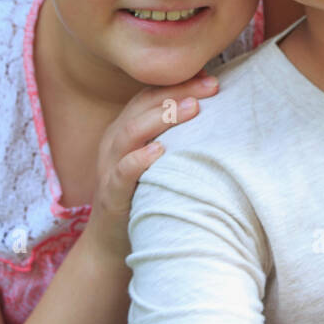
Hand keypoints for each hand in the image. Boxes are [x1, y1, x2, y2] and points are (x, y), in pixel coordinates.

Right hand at [83, 70, 219, 257]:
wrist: (111, 246)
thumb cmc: (145, 196)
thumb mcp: (159, 161)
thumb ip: (177, 137)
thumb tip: (214, 113)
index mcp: (126, 129)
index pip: (151, 95)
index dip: (180, 83)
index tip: (212, 77)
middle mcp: (115, 142)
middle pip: (144, 106)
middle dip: (178, 92)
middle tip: (211, 86)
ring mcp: (110, 167)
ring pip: (130, 132)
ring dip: (161, 118)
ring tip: (191, 109)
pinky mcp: (110, 195)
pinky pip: (121, 173)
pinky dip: (138, 160)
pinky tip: (159, 151)